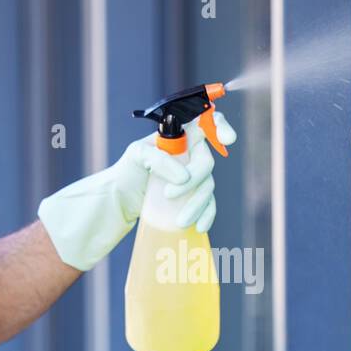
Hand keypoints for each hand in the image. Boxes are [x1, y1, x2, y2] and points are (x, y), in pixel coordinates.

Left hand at [37, 111, 236, 271]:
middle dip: (193, 180)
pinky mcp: (194, 198)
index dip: (221, 127)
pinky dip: (207, 215)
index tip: (228, 139)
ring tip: (180, 221)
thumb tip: (183, 177)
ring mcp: (195, 177)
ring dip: (197, 204)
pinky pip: (209, 205)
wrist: (122, 198)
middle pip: (206, 163)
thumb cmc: (128, 169)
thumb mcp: (137, 155)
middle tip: (169, 194)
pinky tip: (200, 226)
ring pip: (207, 187)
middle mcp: (191, 155)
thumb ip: (158, 158)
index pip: (207, 124)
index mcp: (181, 136)